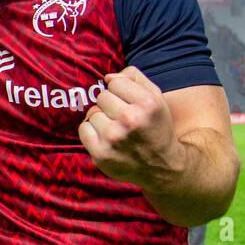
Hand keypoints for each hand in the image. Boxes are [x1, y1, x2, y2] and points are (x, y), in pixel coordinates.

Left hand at [78, 66, 181, 190]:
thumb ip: (134, 78)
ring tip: (117, 129)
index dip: (121, 92)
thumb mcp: (156, 97)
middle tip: (123, 118)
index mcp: (147, 103)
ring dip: (101, 119)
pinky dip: (91, 132)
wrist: (161, 166)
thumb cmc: (155, 127)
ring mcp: (114, 137)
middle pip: (102, 97)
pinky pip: (83, 129)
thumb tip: (108, 77)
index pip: (115, 83)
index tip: (130, 103)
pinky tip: (106, 138)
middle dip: (110, 105)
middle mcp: (131, 119)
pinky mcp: (101, 153)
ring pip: (92, 113)